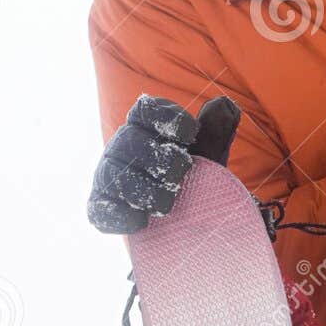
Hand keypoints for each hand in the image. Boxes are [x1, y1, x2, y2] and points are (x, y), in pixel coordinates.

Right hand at [87, 94, 241, 232]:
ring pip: (114, 175)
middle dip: (161, 159)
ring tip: (167, 205)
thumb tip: (224, 104)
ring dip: (143, 191)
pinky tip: (142, 221)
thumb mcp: (209, 154)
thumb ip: (215, 130)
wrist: (183, 219)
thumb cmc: (193, 177)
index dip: (169, 120)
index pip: (147, 110)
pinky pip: (101, 209)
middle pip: (130, 141)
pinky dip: (121, 216)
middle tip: (183, 173)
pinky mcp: (101, 206)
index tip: (191, 136)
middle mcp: (123, 145)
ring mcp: (108, 175)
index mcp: (146, 125)